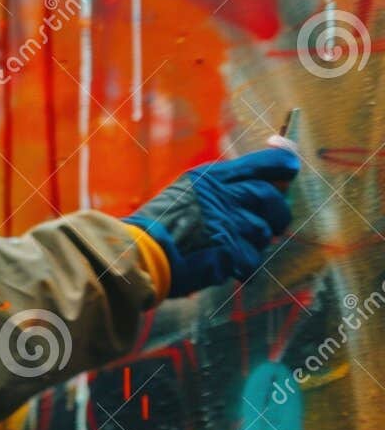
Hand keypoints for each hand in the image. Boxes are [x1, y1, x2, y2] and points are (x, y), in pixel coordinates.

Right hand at [121, 147, 299, 298]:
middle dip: (277, 214)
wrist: (138, 254)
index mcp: (211, 177)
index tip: (292, 164)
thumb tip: (271, 185)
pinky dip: (241, 268)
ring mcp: (227, 222)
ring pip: (263, 232)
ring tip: (226, 250)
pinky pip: (252, 260)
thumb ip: (223, 187)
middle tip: (268, 226)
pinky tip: (221, 267)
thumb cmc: (160, 227)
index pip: (267, 162)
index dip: (286, 160)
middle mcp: (223, 194)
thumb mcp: (187, 193)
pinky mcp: (229, 250)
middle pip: (273, 197)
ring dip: (251, 244)